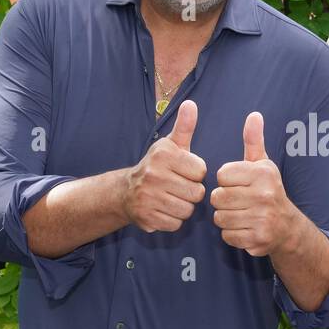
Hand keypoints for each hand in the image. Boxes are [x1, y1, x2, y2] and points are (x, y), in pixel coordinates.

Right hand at [121, 99, 206, 231]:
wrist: (126, 191)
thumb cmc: (157, 167)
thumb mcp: (171, 145)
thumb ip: (185, 126)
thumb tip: (191, 104)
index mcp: (163, 155)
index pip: (201, 171)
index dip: (196, 174)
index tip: (184, 172)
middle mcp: (153, 175)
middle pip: (197, 193)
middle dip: (192, 192)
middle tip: (178, 187)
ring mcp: (148, 197)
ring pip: (187, 210)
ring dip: (183, 207)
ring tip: (172, 198)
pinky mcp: (146, 217)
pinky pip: (175, 224)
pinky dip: (173, 219)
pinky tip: (164, 209)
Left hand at [209, 111, 298, 256]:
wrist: (287, 227)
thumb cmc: (268, 191)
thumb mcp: (263, 164)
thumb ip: (254, 140)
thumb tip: (254, 115)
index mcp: (263, 173)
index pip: (222, 175)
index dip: (226, 181)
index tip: (239, 184)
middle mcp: (264, 195)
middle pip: (217, 197)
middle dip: (223, 201)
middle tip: (237, 201)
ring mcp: (262, 219)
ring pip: (220, 217)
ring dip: (225, 218)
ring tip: (240, 214)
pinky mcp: (257, 239)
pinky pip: (227, 235)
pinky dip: (231, 233)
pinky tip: (243, 227)